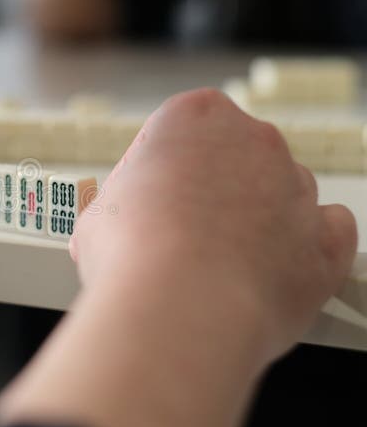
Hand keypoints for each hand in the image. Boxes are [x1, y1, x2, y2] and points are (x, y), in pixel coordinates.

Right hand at [73, 88, 356, 360]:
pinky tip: (268, 267)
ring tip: (216, 263)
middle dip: (211, 188)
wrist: (180, 309)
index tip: (147, 197)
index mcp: (195, 116)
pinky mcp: (325, 241)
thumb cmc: (135, 254)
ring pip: (282, 191)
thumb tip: (123, 225)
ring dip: (256, 218)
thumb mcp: (100, 211)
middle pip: (235, 155)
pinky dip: (303, 247)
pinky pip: (325, 232)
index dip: (160, 169)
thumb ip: (127, 201)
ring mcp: (296, 188)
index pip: (181, 129)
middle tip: (177, 231)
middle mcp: (254, 140)